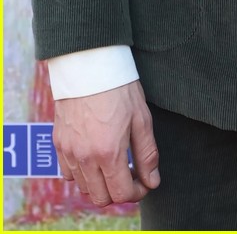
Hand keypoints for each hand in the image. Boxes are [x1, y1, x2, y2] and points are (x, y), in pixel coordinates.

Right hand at [54, 80, 159, 205]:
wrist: (89, 64)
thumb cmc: (119, 88)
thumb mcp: (142, 119)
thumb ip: (147, 154)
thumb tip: (152, 181)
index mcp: (108, 153)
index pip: (122, 193)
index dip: (138, 192)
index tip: (145, 182)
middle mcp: (85, 158)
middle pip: (101, 198)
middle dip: (119, 192)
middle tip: (130, 174)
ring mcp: (68, 152)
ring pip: (84, 188)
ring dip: (100, 184)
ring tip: (114, 164)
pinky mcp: (58, 143)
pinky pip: (69, 173)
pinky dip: (83, 173)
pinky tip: (95, 157)